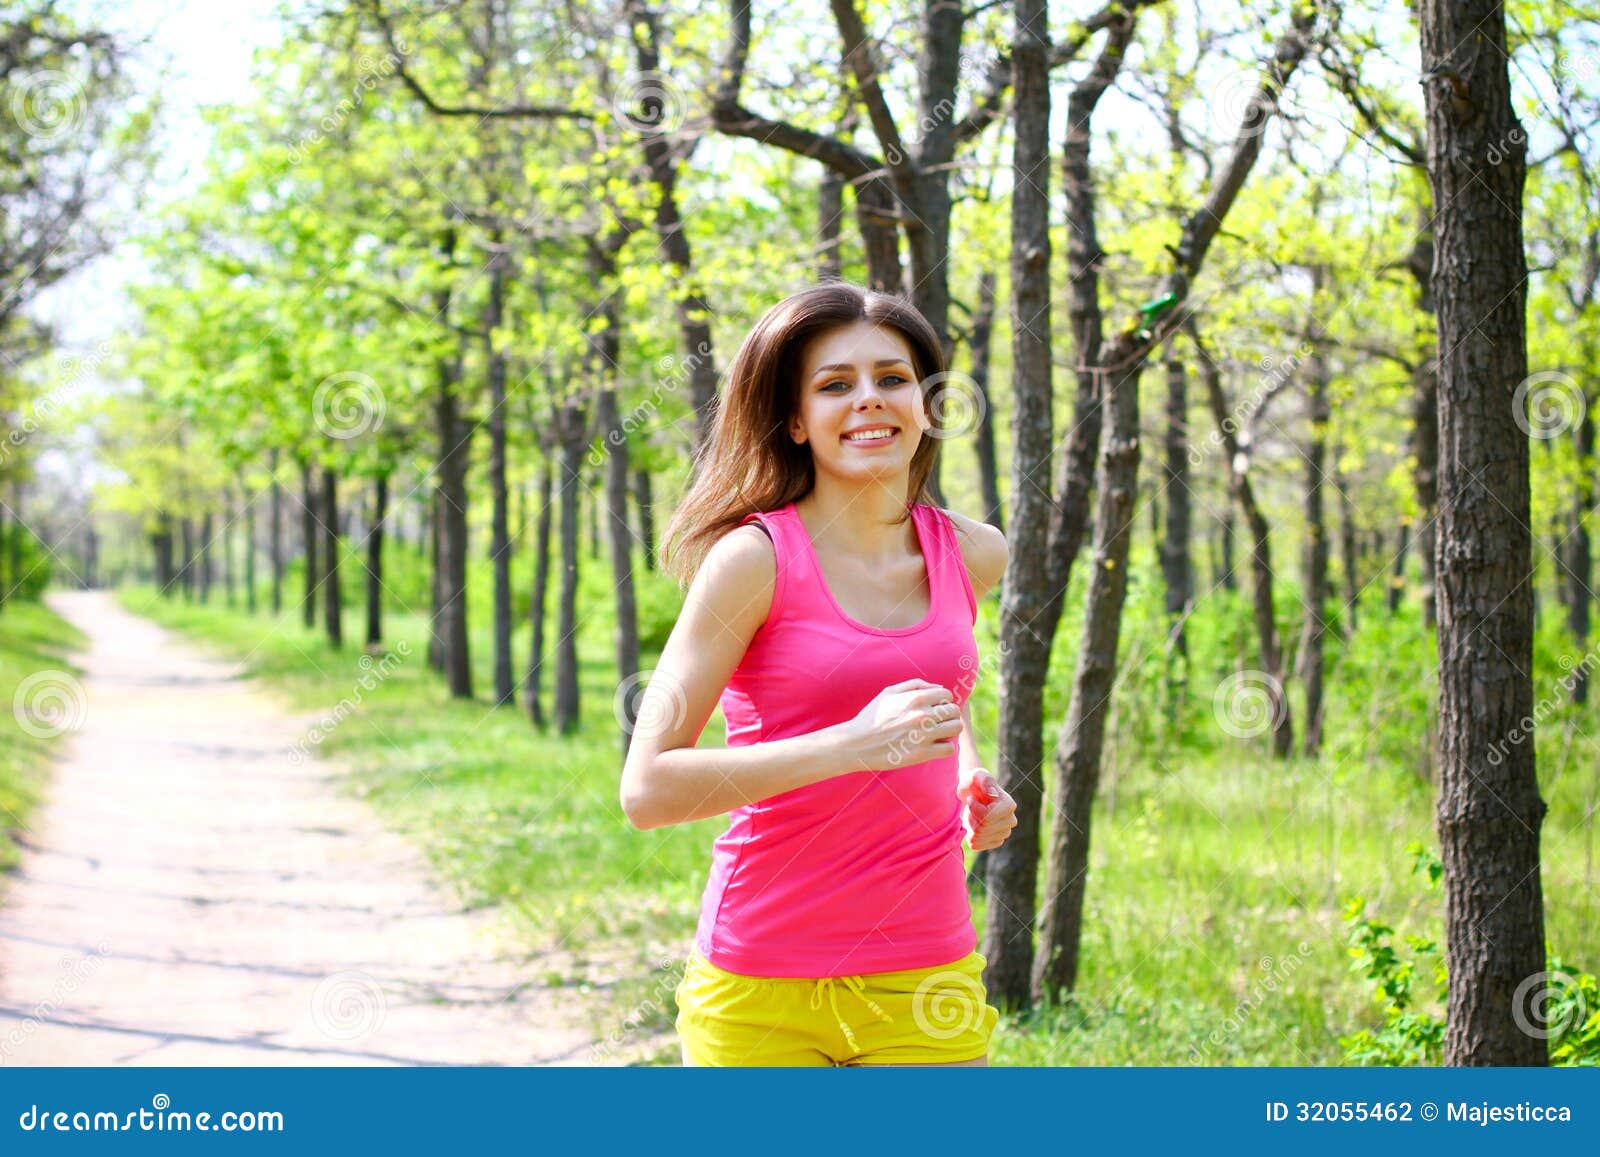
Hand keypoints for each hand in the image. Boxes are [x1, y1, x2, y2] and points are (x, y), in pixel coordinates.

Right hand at [835, 678, 963, 772]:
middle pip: (954, 712)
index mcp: (916, 698)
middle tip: (937, 721)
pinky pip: (949, 749)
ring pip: (956, 728)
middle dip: (947, 715)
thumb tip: (938, 688)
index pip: (947, 695)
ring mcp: (924, 735)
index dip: (942, 701)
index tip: (934, 708)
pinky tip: (932, 745)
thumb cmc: (873, 717)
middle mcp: (923, 715)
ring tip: (938, 733)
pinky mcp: (922, 754)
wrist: (857, 743)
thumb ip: (916, 685)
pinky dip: (943, 747)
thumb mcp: (889, 692)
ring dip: (949, 730)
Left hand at [958, 767, 1017, 851]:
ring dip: (970, 825)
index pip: (987, 818)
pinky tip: (974, 824)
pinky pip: (977, 845)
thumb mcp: (976, 775)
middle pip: (982, 829)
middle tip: (971, 807)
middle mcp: (1011, 820)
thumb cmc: (973, 782)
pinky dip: (970, 835)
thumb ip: (985, 781)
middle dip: (970, 817)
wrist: (970, 793)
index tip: (972, 799)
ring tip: (973, 814)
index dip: (973, 809)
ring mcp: (1004, 833)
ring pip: (978, 838)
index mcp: (1009, 805)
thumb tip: (993, 794)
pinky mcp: (995, 842)